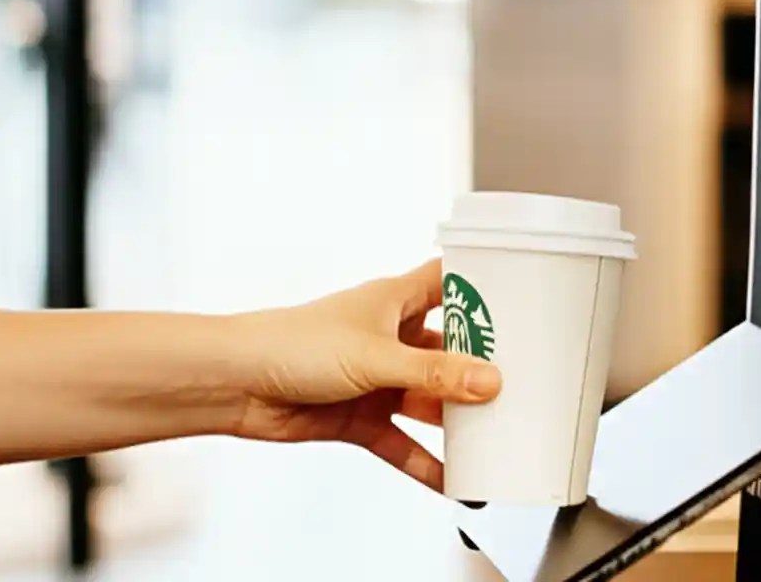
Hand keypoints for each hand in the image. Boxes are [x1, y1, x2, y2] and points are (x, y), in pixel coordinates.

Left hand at [228, 260, 501, 489]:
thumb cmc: (292, 344)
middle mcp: (389, 336)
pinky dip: (425, 460)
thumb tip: (489, 381)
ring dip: (457, 419)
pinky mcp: (360, 416)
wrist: (236, 383)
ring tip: (496, 435)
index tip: (523, 300)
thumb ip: (435, 373)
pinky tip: (451, 478)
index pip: (448, 282)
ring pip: (429, 399)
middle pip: (449, 350)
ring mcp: (376, 378)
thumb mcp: (377, 356)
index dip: (482, 288)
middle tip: (522, 383)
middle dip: (480, 368)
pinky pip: (403, 441)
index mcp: (394, 300)